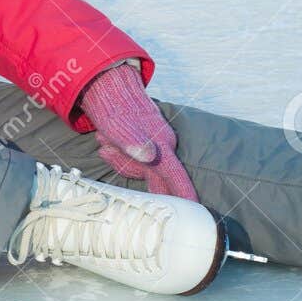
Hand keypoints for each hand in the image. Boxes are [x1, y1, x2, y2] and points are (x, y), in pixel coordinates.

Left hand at [79, 63, 199, 201]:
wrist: (108, 87)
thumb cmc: (113, 109)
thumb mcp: (118, 128)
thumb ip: (133, 144)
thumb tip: (150, 156)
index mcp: (162, 146)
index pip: (177, 178)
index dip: (185, 197)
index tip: (195, 213)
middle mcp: (163, 148)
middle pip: (150, 177)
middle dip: (128, 168)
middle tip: (108, 147)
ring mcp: (155, 146)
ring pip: (137, 168)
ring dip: (119, 158)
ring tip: (106, 138)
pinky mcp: (145, 144)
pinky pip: (131, 160)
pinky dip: (116, 154)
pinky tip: (107, 140)